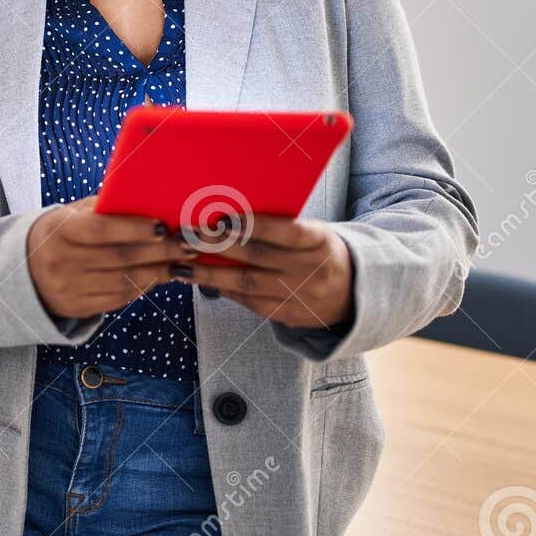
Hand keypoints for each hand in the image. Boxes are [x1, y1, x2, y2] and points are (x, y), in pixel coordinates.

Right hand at [26, 195, 198, 320]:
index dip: (134, 229)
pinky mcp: (77, 308)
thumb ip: (102, 209)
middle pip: (121, 258)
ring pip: (125, 281)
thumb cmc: (59, 234)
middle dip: (161, 252)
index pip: (101, 230)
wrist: (24, 270)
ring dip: (159, 272)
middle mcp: (61, 263)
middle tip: (188, 245)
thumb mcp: (70, 215)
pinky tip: (158, 276)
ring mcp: (69, 289)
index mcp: (59, 232)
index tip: (164, 226)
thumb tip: (147, 200)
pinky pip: (119, 298)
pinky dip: (143, 287)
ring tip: (181, 262)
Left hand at [184, 214, 355, 329]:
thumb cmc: (319, 250)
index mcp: (318, 241)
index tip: (219, 220)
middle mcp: (311, 270)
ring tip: (181, 266)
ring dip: (210, 275)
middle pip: (257, 258)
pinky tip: (203, 281)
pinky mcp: (290, 316)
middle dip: (215, 247)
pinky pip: (251, 303)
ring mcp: (301, 297)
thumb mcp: (311, 233)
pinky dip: (225, 291)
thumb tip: (224, 220)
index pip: (284, 231)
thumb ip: (278, 228)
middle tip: (183, 238)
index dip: (251, 225)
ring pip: (248, 285)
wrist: (354, 291)